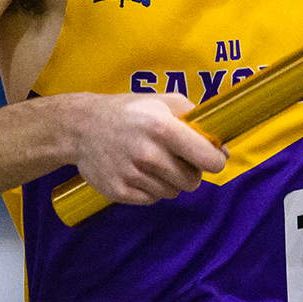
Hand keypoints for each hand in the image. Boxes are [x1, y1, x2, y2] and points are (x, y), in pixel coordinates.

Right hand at [68, 93, 226, 204]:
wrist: (81, 126)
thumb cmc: (128, 112)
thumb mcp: (163, 102)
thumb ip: (196, 118)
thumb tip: (221, 146)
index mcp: (163, 127)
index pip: (208, 159)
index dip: (215, 160)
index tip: (212, 158)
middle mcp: (148, 154)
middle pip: (193, 181)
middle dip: (190, 171)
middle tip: (176, 158)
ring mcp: (132, 175)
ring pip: (173, 192)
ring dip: (169, 180)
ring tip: (152, 162)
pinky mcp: (120, 192)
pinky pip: (152, 200)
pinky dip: (150, 189)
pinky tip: (138, 171)